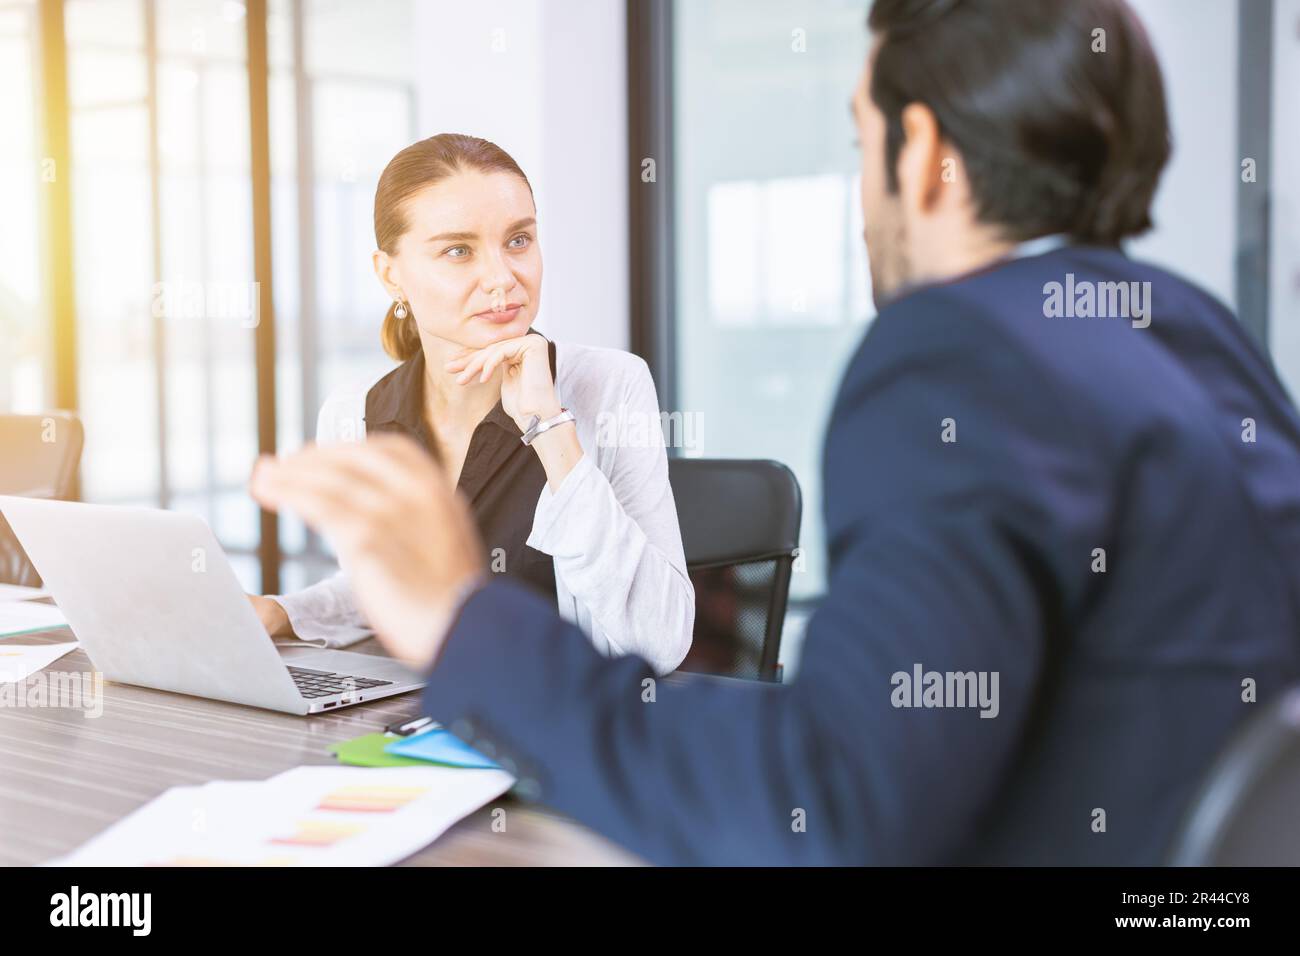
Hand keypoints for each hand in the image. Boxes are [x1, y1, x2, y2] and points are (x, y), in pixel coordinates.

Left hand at [248, 435, 485, 668]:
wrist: (463, 628)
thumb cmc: (453, 599)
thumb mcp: (446, 541)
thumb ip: (417, 521)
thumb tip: (382, 520)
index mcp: (437, 490)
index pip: (388, 449)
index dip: (348, 449)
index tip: (322, 455)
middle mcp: (414, 492)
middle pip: (351, 458)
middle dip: (310, 458)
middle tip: (281, 465)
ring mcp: (390, 510)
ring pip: (328, 478)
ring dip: (289, 475)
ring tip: (263, 477)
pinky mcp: (366, 535)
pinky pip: (318, 504)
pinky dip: (290, 494)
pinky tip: (273, 494)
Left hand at [445, 333, 559, 431]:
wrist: (537, 417)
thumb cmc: (521, 405)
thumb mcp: (499, 381)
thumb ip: (490, 366)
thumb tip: (467, 359)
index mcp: (523, 350)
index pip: (492, 351)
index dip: (470, 358)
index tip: (451, 365)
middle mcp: (529, 343)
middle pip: (492, 349)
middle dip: (468, 361)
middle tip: (449, 369)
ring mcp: (533, 342)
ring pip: (495, 350)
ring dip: (475, 365)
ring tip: (462, 379)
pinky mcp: (534, 345)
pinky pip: (503, 351)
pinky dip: (490, 364)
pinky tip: (482, 378)